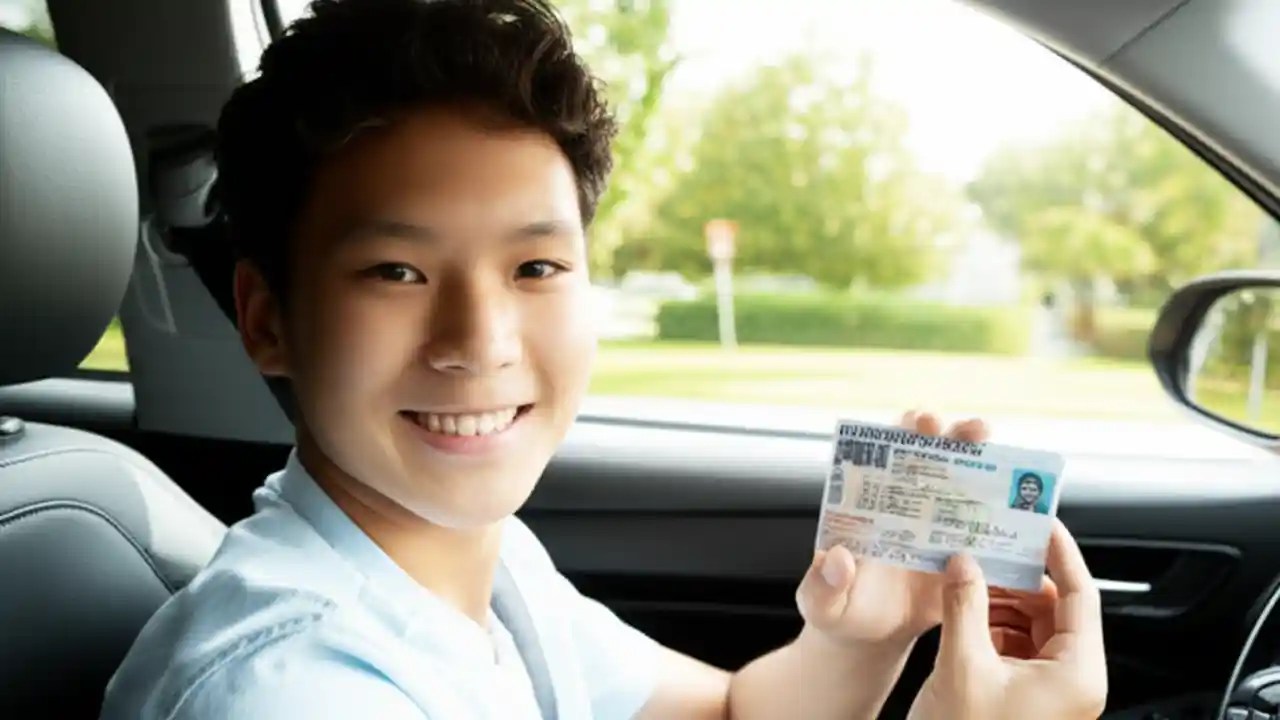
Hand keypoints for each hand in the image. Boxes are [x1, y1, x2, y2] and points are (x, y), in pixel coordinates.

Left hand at [796, 411, 988, 647]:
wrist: (868, 640)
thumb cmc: (837, 610)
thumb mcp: (820, 600)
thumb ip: (823, 583)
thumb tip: (838, 558)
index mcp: (867, 504)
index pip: (885, 454)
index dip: (903, 433)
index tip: (920, 421)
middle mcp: (905, 506)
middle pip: (932, 459)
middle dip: (954, 437)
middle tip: (973, 431)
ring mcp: (937, 530)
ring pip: (964, 490)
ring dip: (988, 472)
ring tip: (1007, 463)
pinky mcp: (960, 559)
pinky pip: (986, 538)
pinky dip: (1005, 526)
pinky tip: (1023, 518)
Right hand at [906, 520, 1107, 719]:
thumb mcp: (961, 664)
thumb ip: (966, 604)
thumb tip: (965, 561)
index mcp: (1077, 672)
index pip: (1080, 594)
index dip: (1059, 553)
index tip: (1039, 521)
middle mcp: (1072, 680)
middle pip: (1055, 607)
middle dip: (1018, 575)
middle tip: (987, 544)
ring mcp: (1050, 691)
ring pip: (1032, 624)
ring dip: (1000, 598)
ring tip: (968, 574)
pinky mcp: (1025, 698)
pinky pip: (1016, 645)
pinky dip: (992, 623)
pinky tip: (964, 607)